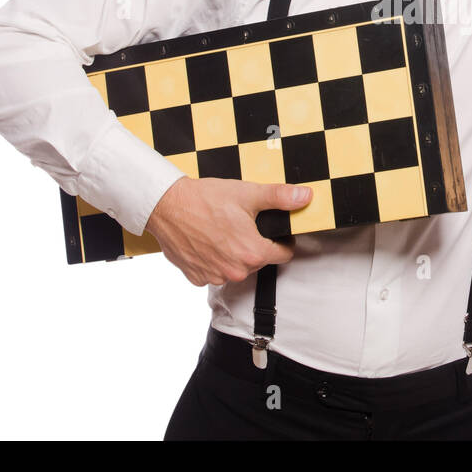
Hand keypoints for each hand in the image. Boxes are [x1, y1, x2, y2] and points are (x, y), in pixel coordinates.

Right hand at [144, 176, 310, 286]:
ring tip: (222, 231)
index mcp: (252, 253)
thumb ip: (280, 197)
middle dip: (255, 245)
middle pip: (259, 261)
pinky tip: (207, 242)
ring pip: (237, 268)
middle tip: (241, 225)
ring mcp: (214, 276)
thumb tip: (305, 196)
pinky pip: (214, 272)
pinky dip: (214, 260)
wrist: (167, 205)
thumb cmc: (205, 199)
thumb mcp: (248, 194)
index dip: (282, 241)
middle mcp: (235, 271)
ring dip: (233, 254)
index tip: (274, 232)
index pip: (284, 254)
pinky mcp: (196, 278)